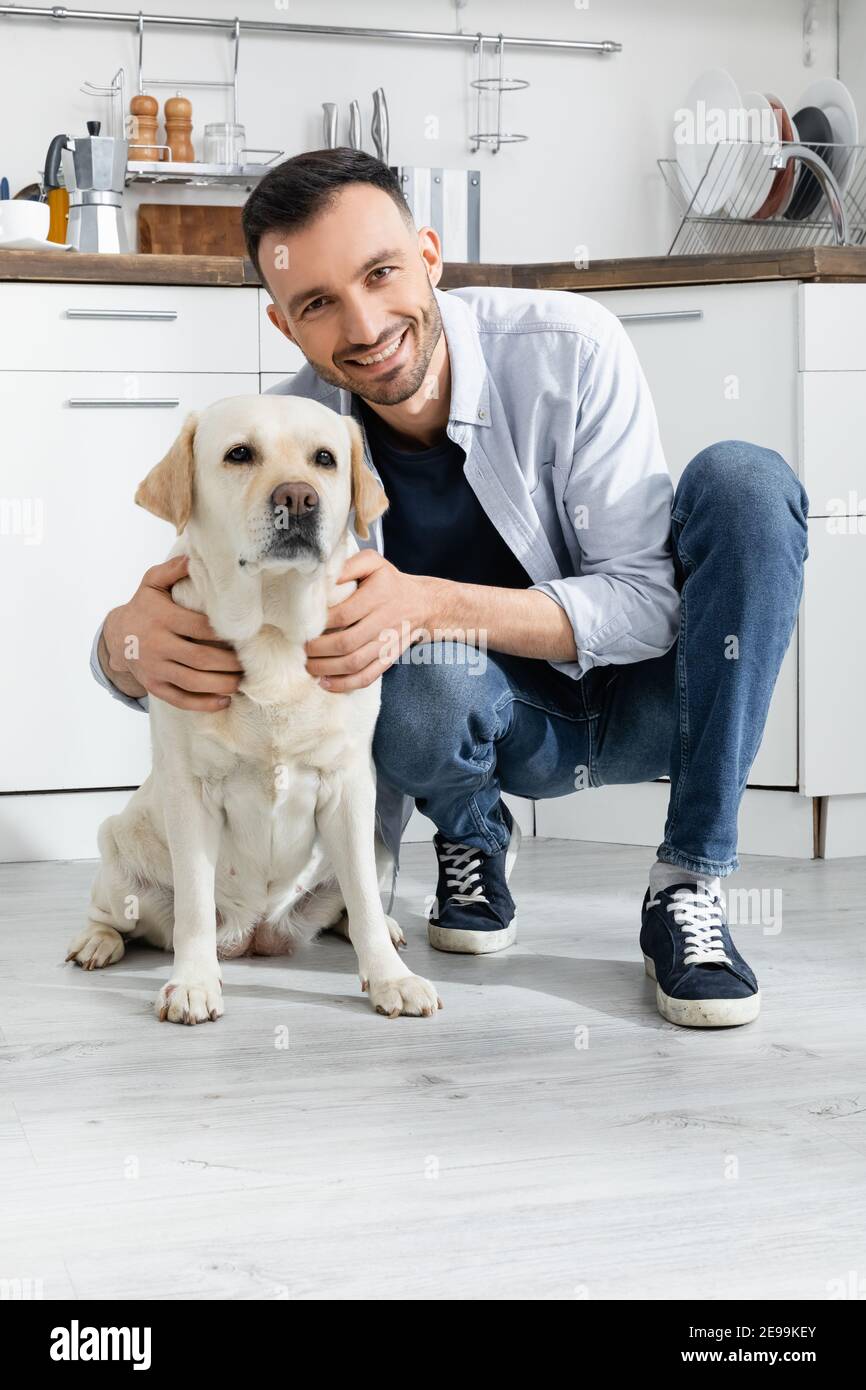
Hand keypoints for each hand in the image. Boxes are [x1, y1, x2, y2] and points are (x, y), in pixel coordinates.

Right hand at [103, 555, 243, 711]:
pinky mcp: (154, 686)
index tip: (245, 634)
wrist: (116, 637)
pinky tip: (224, 700)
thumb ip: (173, 570)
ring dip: (222, 684)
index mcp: (161, 617)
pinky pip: (181, 700)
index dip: (224, 633)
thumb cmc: (143, 607)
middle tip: (249, 662)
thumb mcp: (152, 583)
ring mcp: (155, 668)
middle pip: (200, 658)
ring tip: (241, 680)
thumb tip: (195, 556)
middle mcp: (157, 645)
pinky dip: (204, 703)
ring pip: (193, 681)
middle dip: (229, 663)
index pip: (199, 627)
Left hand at [305, 550, 435, 692]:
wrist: (424, 604)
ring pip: (355, 663)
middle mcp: (384, 621)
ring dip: (327, 668)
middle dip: (318, 650)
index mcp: (378, 596)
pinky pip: (368, 677)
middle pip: (347, 643)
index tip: (303, 626)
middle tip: (300, 649)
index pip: (344, 614)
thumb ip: (348, 566)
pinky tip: (325, 683)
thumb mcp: (373, 563)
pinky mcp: (389, 659)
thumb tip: (322, 578)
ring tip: (308, 666)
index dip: (320, 624)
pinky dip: (345, 684)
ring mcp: (388, 644)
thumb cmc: (390, 582)